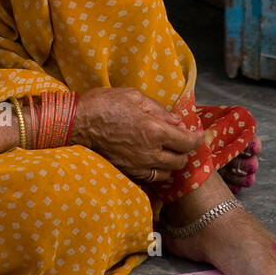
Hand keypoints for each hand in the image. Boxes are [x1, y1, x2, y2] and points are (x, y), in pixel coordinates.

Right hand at [71, 88, 202, 182]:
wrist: (77, 123)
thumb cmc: (104, 104)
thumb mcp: (134, 96)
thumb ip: (159, 110)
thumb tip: (177, 122)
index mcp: (154, 130)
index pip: (186, 141)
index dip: (197, 138)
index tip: (198, 135)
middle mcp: (150, 153)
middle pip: (180, 161)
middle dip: (184, 151)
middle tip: (181, 141)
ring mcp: (138, 166)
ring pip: (166, 173)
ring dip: (171, 163)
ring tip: (168, 152)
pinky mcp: (127, 172)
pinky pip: (150, 177)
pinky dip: (157, 171)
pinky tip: (153, 161)